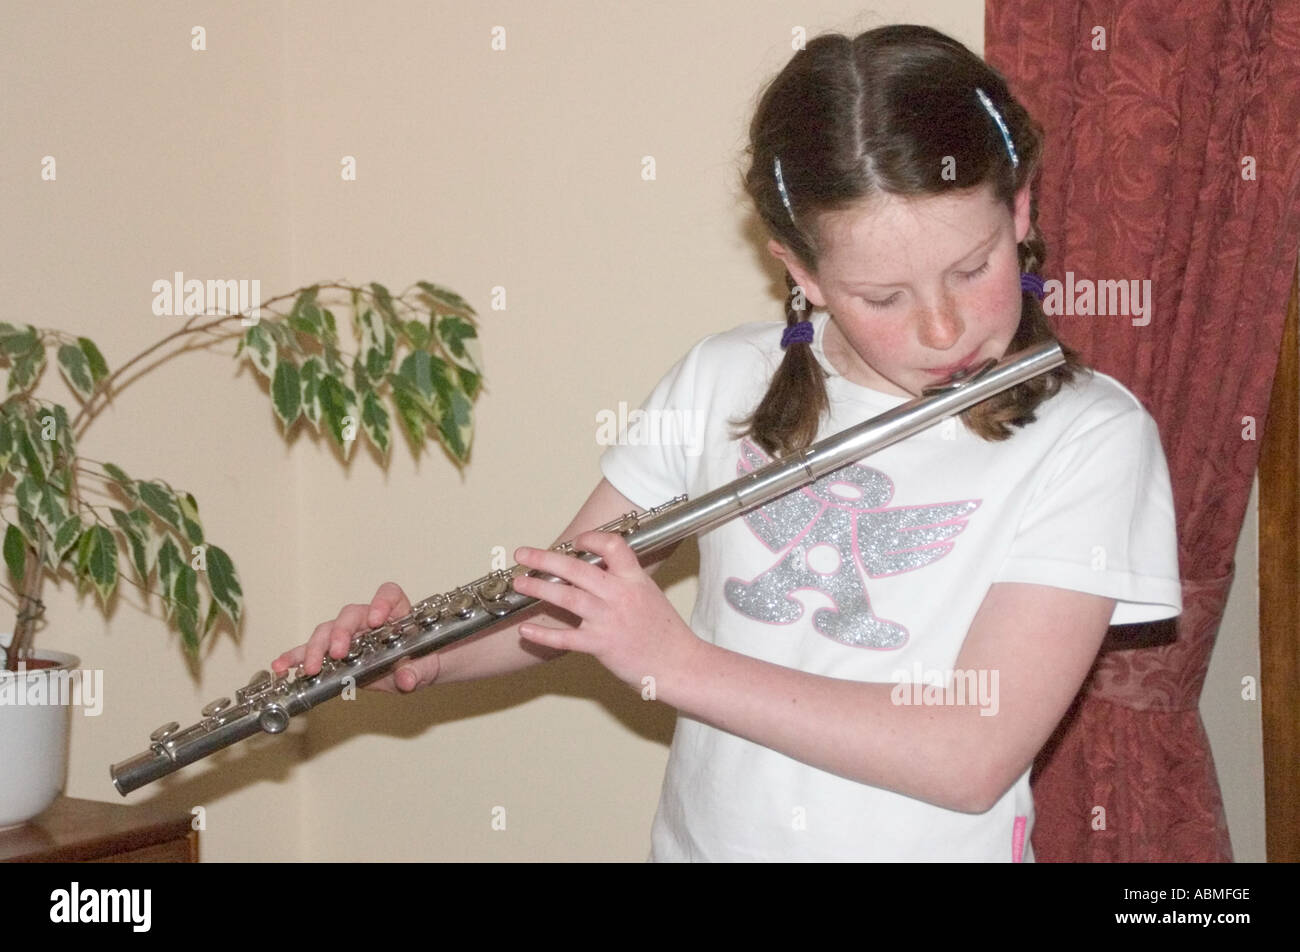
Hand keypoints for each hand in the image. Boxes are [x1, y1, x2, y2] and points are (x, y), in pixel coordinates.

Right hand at [270, 582, 437, 693]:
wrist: (419, 672)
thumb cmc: (427, 660)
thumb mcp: (429, 667)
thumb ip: (419, 670)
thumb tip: (406, 677)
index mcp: (398, 613)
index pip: (389, 595)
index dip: (380, 603)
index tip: (375, 620)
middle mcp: (371, 620)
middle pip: (350, 615)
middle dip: (340, 632)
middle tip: (337, 652)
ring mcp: (351, 636)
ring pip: (328, 631)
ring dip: (315, 648)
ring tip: (309, 667)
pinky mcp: (337, 655)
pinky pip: (313, 652)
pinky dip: (296, 657)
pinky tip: (281, 666)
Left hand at [511, 531, 698, 691]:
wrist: (680, 665)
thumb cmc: (666, 633)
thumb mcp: (650, 594)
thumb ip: (626, 580)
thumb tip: (602, 569)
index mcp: (634, 579)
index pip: (612, 546)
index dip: (591, 539)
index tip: (576, 540)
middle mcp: (619, 595)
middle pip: (576, 569)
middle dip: (545, 559)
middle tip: (523, 554)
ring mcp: (608, 620)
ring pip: (566, 596)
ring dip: (538, 588)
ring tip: (520, 582)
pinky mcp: (600, 645)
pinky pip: (565, 638)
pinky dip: (543, 634)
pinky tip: (526, 629)